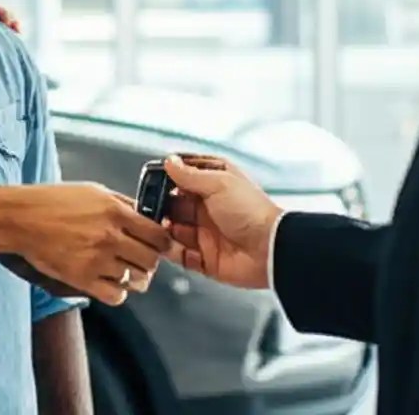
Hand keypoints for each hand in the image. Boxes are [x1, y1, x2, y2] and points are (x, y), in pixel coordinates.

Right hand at [7, 183, 166, 305]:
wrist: (22, 218)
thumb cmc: (54, 202)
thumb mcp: (94, 191)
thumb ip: (123, 204)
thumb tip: (147, 215)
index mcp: (115, 212)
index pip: (159, 236)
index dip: (162, 243)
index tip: (158, 245)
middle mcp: (110, 237)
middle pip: (151, 261)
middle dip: (150, 261)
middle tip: (141, 259)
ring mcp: (97, 260)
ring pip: (136, 280)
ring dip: (135, 278)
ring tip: (125, 270)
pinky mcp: (82, 279)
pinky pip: (116, 296)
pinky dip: (118, 292)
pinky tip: (110, 282)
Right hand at [163, 154, 282, 289]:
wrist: (270, 250)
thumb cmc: (251, 212)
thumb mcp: (218, 184)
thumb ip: (189, 174)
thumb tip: (169, 161)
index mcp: (215, 185)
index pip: (185, 177)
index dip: (168, 178)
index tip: (151, 180)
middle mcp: (209, 208)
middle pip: (174, 204)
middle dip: (160, 206)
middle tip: (147, 208)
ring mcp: (206, 233)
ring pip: (173, 229)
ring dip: (162, 229)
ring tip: (155, 228)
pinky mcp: (205, 257)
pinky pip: (180, 254)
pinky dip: (170, 250)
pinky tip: (166, 245)